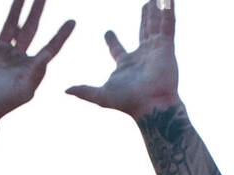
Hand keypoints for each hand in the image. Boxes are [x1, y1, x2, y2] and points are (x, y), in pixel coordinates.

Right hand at [0, 0, 74, 123]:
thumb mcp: (22, 90)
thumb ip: (36, 73)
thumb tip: (49, 54)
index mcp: (28, 68)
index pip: (49, 47)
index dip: (61, 35)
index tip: (73, 21)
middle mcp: (15, 58)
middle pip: (29, 29)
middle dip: (37, 11)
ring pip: (9, 24)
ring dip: (15, 8)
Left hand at [66, 0, 179, 116]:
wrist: (151, 105)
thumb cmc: (128, 102)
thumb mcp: (101, 96)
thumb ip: (84, 91)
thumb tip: (65, 90)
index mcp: (126, 65)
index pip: (117, 49)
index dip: (111, 40)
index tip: (107, 32)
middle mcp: (142, 55)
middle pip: (142, 31)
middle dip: (144, 18)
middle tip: (145, 4)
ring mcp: (155, 50)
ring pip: (155, 24)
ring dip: (155, 10)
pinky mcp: (167, 46)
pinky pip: (168, 23)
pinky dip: (168, 9)